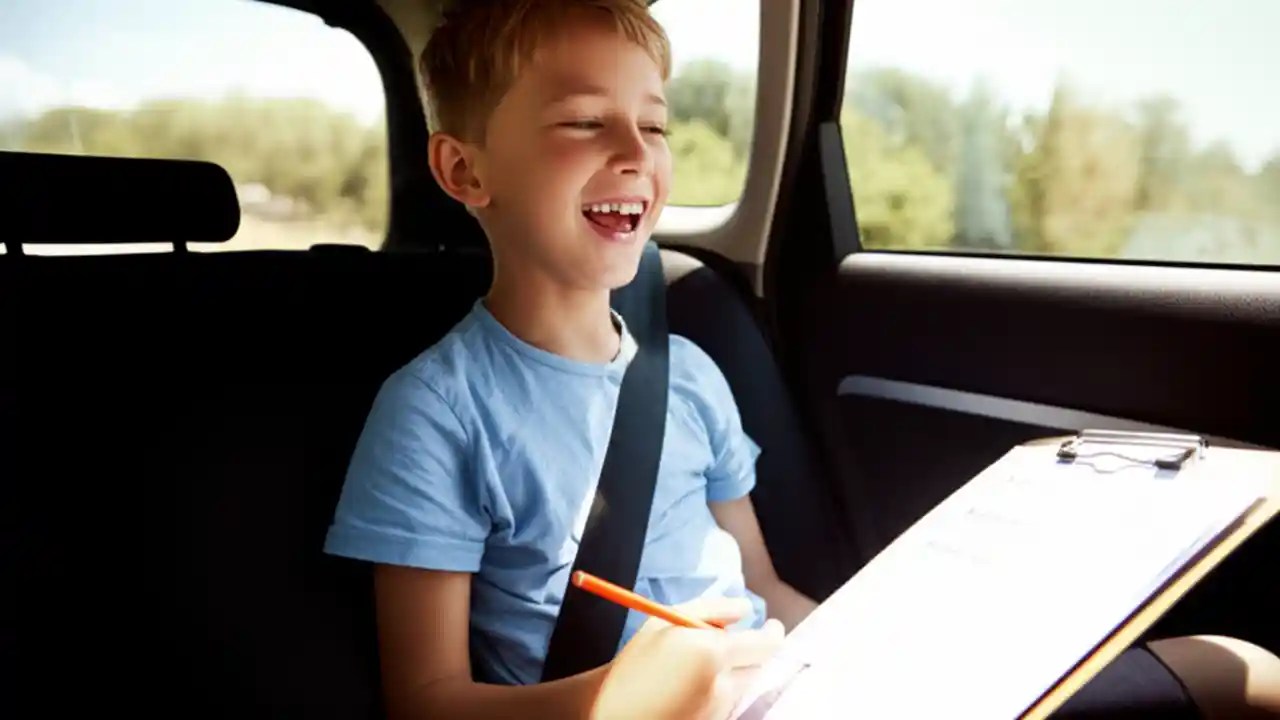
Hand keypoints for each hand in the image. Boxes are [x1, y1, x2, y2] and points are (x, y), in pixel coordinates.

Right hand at [591, 597, 785, 719]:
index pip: (766, 644)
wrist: (612, 712)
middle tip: (731, 643)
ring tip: (697, 667)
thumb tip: (745, 609)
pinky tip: (691, 688)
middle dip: (752, 651)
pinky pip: (729, 702)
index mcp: (711, 653)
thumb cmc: (637, 663)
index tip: (773, 626)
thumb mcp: (666, 621)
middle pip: (760, 665)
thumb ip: (711, 608)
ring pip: (744, 684)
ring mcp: (720, 710)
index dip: (774, 633)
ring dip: (734, 671)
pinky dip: (721, 691)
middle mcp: (722, 686)